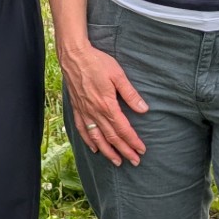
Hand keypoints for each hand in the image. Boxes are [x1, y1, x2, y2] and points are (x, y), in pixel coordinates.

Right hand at [58, 40, 148, 165]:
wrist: (74, 56)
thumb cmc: (97, 62)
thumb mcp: (118, 75)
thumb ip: (130, 94)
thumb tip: (144, 109)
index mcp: (107, 105)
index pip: (123, 129)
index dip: (133, 141)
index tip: (142, 150)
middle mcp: (95, 112)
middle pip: (111, 137)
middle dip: (124, 151)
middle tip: (134, 161)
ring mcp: (84, 112)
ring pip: (97, 138)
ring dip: (108, 151)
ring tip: (117, 161)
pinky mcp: (76, 109)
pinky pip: (82, 130)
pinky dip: (89, 141)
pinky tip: (94, 148)